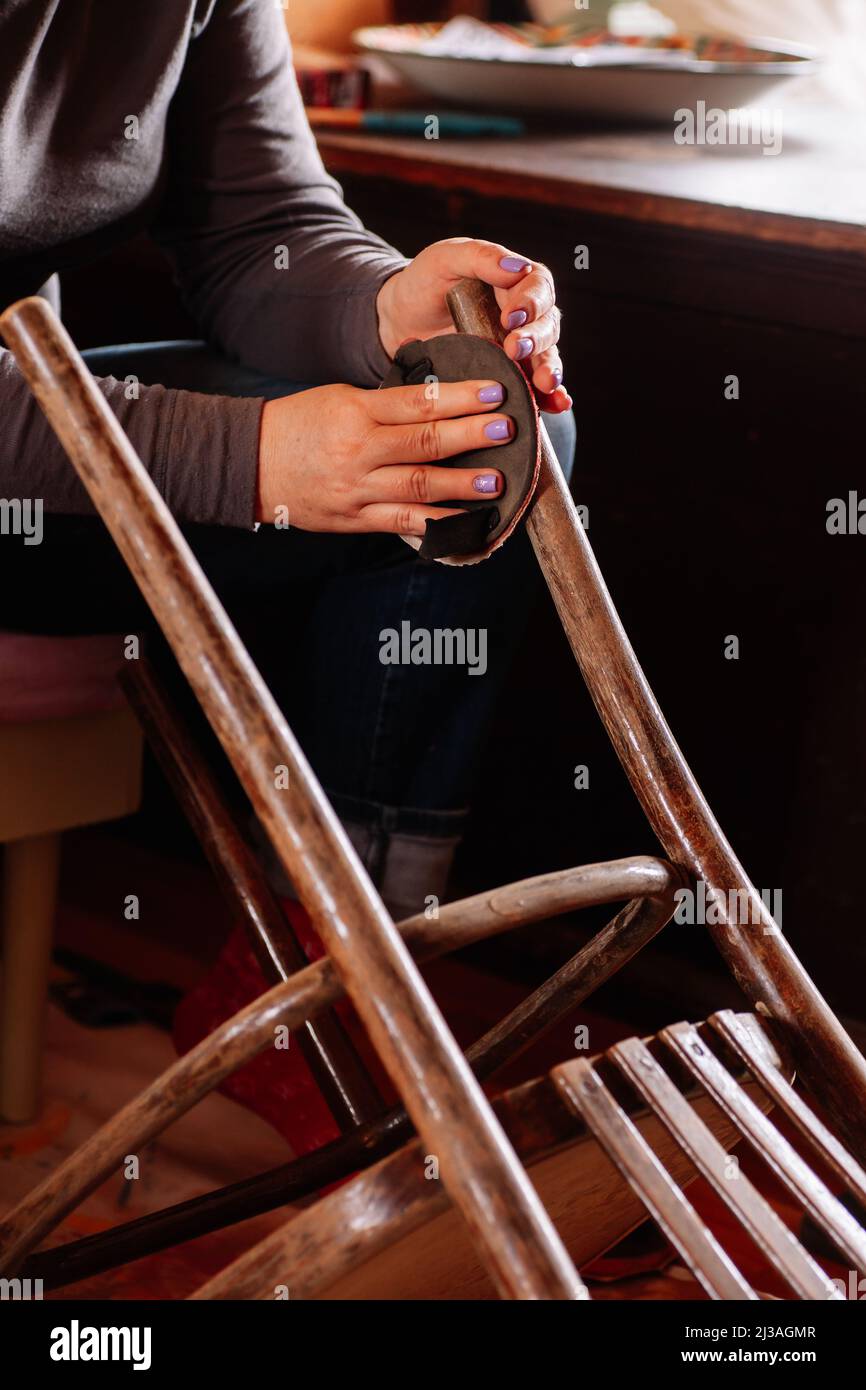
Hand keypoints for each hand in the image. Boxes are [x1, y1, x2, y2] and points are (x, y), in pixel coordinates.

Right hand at [256, 377, 513, 530]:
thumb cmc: (300, 425)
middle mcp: (358, 452)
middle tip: (505, 430)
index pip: (417, 403)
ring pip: (417, 487)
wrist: (251, 465)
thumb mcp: (340, 399)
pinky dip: (436, 525)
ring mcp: (357, 490)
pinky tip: (464, 523)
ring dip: (460, 486)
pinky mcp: (354, 520)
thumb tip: (440, 404)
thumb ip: (386, 404)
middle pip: (423, 443)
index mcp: (356, 413)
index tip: (494, 393)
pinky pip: (402, 524)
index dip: (459, 398)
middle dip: (469, 436)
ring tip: (495, 482)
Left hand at [376, 238, 571, 414]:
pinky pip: (536, 384)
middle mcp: (525, 314)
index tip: (510, 318)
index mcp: (516, 280)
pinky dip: (550, 395)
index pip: (537, 287)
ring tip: (545, 383)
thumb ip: (481, 257)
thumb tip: (518, 267)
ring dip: (550, 369)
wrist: (403, 320)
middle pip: (547, 324)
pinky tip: (556, 404)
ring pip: (547, 356)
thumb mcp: (446, 258)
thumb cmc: (426, 282)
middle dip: (537, 339)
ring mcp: (520, 346)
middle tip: (516, 350)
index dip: (530, 303)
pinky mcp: (511, 373)